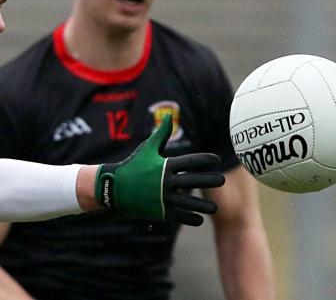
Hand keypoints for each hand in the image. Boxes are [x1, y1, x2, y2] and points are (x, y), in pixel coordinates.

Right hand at [95, 113, 224, 224]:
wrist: (113, 187)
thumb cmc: (132, 165)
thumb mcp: (146, 149)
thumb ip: (161, 134)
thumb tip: (169, 116)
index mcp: (164, 165)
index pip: (190, 162)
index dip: (205, 159)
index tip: (216, 159)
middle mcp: (165, 182)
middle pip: (193, 181)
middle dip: (209, 180)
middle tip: (222, 180)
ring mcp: (162, 198)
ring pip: (188, 203)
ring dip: (203, 206)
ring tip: (215, 208)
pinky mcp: (158, 211)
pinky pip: (178, 216)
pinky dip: (190, 218)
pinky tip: (199, 219)